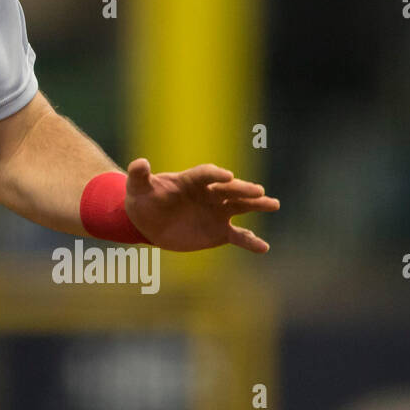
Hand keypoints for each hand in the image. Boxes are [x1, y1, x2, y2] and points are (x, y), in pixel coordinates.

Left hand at [124, 157, 278, 252]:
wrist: (148, 222)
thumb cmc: (143, 199)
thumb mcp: (136, 188)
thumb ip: (139, 175)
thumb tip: (140, 162)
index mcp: (190, 180)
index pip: (206, 174)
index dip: (215, 175)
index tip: (227, 176)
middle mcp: (209, 193)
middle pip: (229, 189)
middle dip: (243, 189)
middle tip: (258, 191)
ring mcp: (217, 212)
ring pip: (240, 206)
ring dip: (256, 205)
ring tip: (273, 203)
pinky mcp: (219, 231)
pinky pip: (238, 236)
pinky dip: (250, 241)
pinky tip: (264, 247)